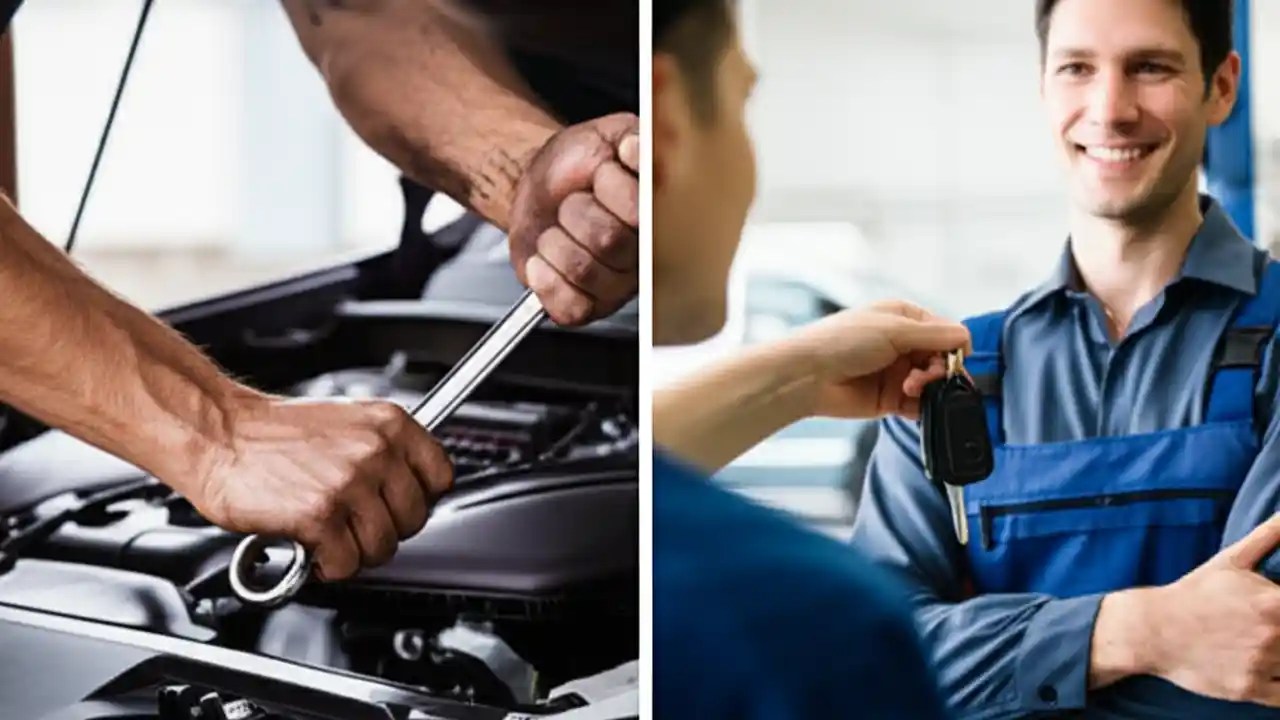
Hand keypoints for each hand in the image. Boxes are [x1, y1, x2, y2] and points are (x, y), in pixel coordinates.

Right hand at [188, 396, 452, 580]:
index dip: (419, 500)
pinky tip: (310, 547)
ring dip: (355, 552)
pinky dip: (327, 567)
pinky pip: (347, 564)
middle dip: (384, 531)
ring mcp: (350, 484)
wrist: (219, 435)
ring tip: (329, 536)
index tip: (397, 506)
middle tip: (353, 526)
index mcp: (390, 424)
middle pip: (414, 519)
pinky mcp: (321, 516)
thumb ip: (384, 452)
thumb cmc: (273, 434)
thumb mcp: (348, 423)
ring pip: (383, 547)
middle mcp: (376, 451)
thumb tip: (410, 490)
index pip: (441, 477)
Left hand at [509, 112, 638, 325]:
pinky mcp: (587, 308)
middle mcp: (646, 257)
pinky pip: (568, 304)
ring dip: (555, 240)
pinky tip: (543, 259)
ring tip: (558, 228)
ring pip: (583, 269)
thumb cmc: (577, 165)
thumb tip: (639, 149)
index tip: (604, 170)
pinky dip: (545, 277)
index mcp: (661, 216)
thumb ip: (632, 139)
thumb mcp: (606, 136)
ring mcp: (619, 287)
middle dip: (577, 211)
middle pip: (610, 241)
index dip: (613, 187)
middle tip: (575, 201)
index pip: (644, 212)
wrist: (539, 188)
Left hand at [779, 300, 971, 419]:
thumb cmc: (841, 341)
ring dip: (930, 387)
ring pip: (934, 383)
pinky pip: (920, 405)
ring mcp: (897, 372)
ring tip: (911, 387)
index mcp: (904, 317)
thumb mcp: (892, 329)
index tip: (953, 358)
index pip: (945, 331)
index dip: (953, 346)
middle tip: (928, 376)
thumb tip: (967, 338)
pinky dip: (924, 406)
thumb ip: (934, 335)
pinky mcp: (890, 399)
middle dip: (941, 369)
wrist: (807, 376)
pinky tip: (915, 402)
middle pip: (943, 358)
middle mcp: (903, 343)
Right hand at [1116, 514, 1279, 704]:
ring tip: (1264, 642)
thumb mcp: (1230, 561)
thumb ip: (1269, 536)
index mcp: (1273, 602)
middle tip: (1270, 627)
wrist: (1152, 629)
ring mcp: (1260, 665)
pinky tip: (1269, 668)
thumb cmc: (1194, 593)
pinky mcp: (1248, 689)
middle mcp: (1271, 635)